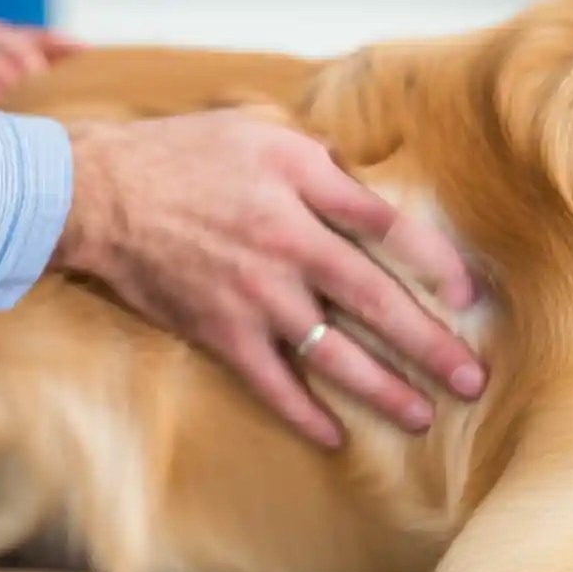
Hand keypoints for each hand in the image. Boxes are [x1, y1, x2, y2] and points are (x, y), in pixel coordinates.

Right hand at [53, 111, 484, 447]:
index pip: (389, 229)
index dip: (438, 263)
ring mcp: (254, 298)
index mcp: (301, 191)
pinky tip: (336, 437)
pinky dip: (304, 414)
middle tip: (473, 380)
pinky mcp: (220, 333)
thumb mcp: (258, 134)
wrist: (99, 195)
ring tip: (422, 417)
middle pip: (376, 302)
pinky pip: (272, 384)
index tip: (471, 296)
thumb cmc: (180, 156)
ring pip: (333, 354)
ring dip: (383, 390)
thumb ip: (318, 164)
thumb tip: (368, 191)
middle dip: (431, 345)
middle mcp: (286, 248)